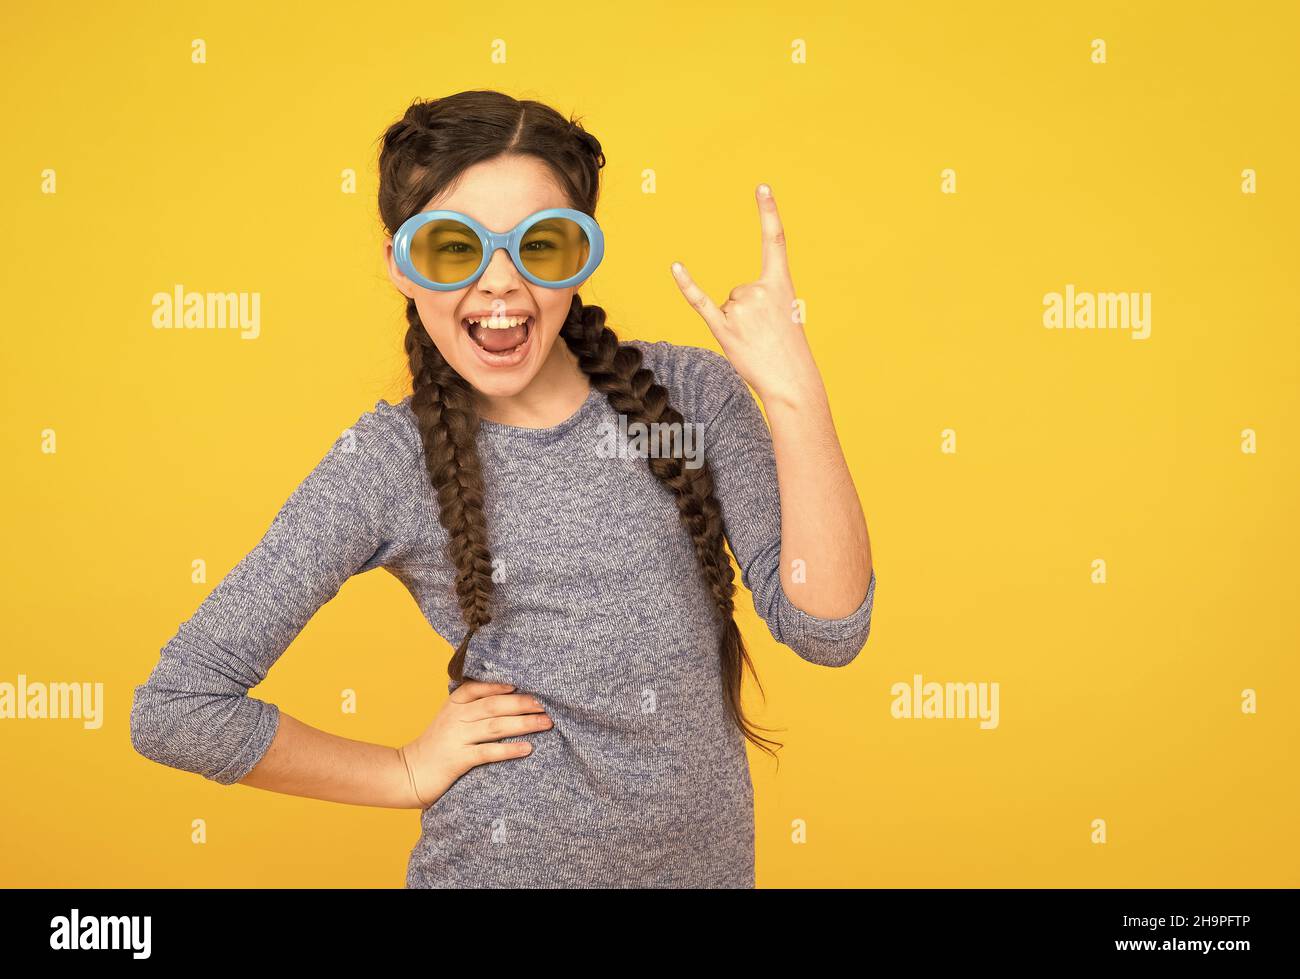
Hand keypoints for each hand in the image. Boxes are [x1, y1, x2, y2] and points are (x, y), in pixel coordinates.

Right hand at [399, 680, 550, 808]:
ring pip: (495, 726)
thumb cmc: (437, 745)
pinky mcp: (458, 760)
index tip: (526, 683)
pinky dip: (509, 749)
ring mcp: (457, 738)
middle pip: (495, 705)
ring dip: (523, 724)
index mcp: (454, 703)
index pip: (481, 687)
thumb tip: (510, 696)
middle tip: (547, 705)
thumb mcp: (450, 718)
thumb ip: (473, 706)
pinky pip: (488, 752)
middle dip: (523, 703)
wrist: (409, 773)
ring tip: (546, 723)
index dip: (503, 685)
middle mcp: (456, 717)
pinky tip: (527, 748)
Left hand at [670, 183, 824, 408]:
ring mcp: (741, 309)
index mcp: (781, 284)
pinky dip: (686, 285)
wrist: (792, 381)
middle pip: (739, 291)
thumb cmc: (788, 351)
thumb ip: (761, 299)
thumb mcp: (785, 316)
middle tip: (765, 335)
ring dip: (737, 326)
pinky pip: (700, 301)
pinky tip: (676, 267)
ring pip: (727, 306)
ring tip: (754, 343)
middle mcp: (759, 290)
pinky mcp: (723, 328)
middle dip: (747, 314)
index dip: (769, 212)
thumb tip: (733, 302)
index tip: (761, 187)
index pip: (775, 240)